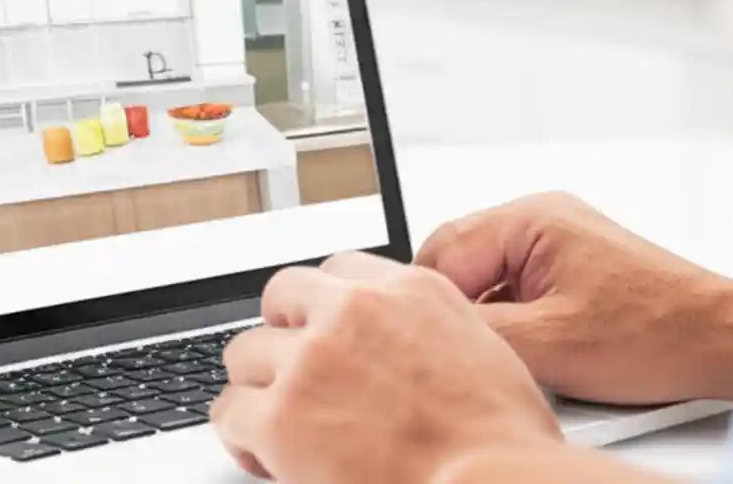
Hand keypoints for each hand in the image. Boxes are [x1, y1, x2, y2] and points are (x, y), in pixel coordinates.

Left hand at [211, 252, 561, 482]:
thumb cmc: (502, 440)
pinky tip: (267, 456)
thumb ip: (427, 329)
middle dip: (284, 335)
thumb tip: (406, 346)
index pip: (339, 270)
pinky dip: (243, 436)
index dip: (326, 308)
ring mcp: (311, 360)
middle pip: (282, 297)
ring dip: (259, 386)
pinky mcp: (281, 416)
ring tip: (279, 423)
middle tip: (294, 374)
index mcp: (408, 291)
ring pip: (245, 353)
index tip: (324, 330)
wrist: (493, 483)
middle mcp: (354, 312)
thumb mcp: (481, 349)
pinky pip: (229, 412)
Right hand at [416, 192, 732, 403]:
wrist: (722, 340)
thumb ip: (476, 329)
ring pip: (486, 277)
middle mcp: (540, 218)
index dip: (432, 301)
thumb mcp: (548, 344)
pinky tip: (534, 348)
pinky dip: (514, 317)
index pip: (440, 250)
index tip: (432, 338)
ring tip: (515, 351)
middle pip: (459, 260)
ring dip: (489, 316)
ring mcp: (556, 238)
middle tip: (471, 350)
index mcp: (530, 219)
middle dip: (461, 308)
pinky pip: (515, 286)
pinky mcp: (570, 263)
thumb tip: (428, 326)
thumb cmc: (656, 334)